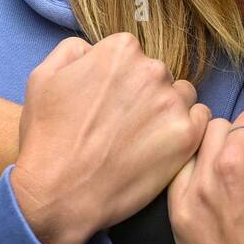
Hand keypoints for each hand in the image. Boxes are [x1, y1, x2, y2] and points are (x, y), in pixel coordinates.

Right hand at [10, 34, 210, 243]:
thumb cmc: (48, 138)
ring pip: (181, 96)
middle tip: (120, 125)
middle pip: (157, 74)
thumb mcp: (43, 76)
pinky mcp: (187, 135)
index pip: (132, 55)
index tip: (106, 103)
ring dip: (167, 110)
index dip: (118, 81)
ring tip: (140, 138)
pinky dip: (186, 130)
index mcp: (121, 49)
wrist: (59, 194)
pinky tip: (161, 146)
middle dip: (143, 94)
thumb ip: (75, 49)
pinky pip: (200, 119)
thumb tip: (96, 50)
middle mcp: (152, 69)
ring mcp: (172, 103)